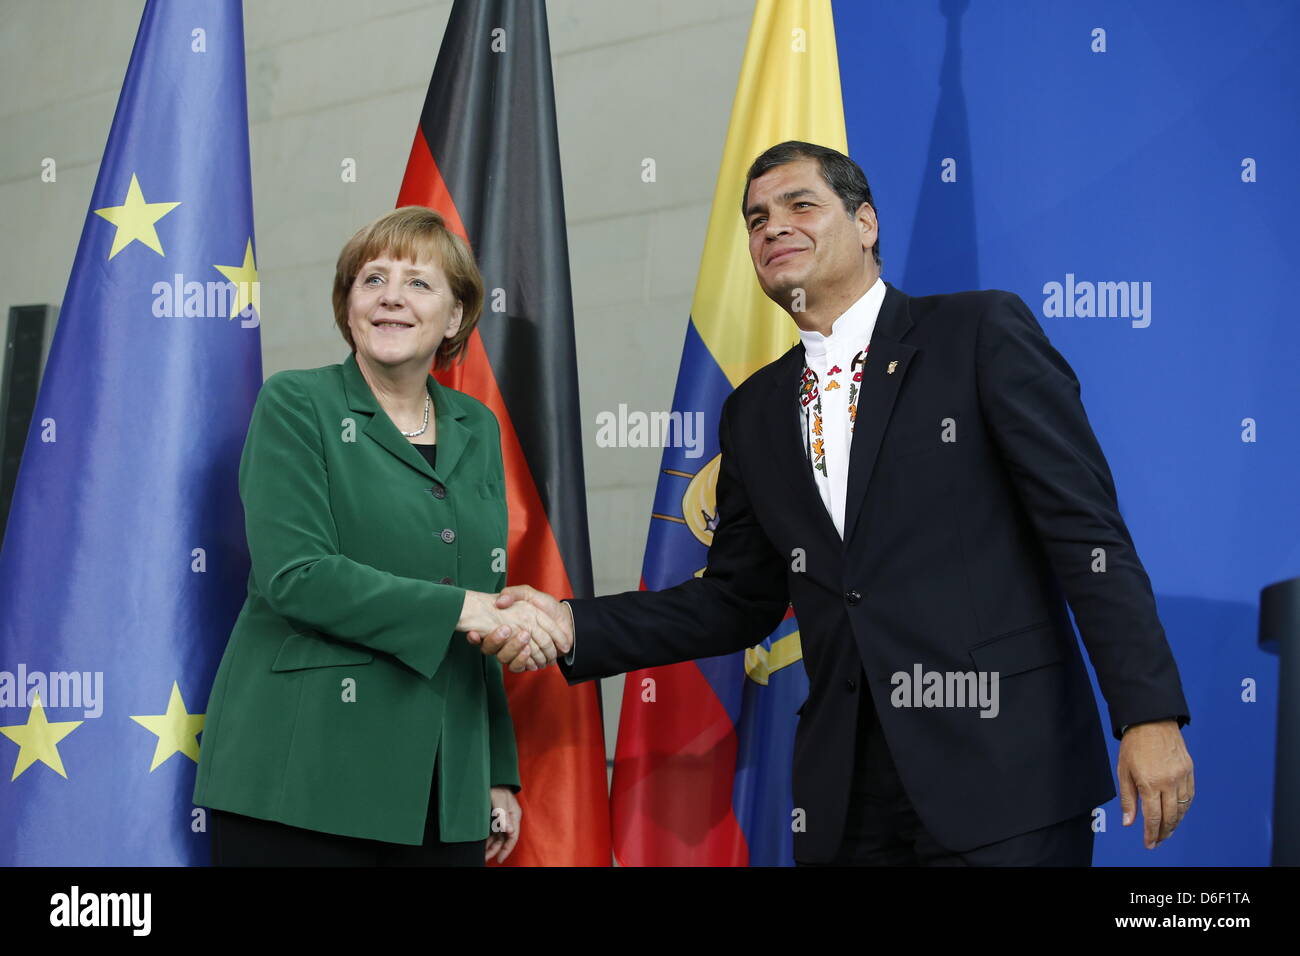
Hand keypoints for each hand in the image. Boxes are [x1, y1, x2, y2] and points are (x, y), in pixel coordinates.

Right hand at [467, 586, 573, 672]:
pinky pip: (517, 667)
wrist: (564, 619)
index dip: (474, 637)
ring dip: (513, 651)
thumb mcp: (529, 594)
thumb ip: (514, 593)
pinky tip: (532, 658)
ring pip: (503, 658)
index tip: (473, 633)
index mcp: (501, 623)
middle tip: (509, 632)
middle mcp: (504, 639)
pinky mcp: (524, 661)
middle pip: (489, 648)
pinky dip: (524, 661)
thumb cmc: (545, 606)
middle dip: (497, 641)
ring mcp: (514, 651)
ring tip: (527, 643)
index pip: (480, 634)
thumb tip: (499, 601)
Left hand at [485, 787, 521, 862]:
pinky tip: (481, 845)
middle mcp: (508, 819)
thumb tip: (509, 831)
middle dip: (496, 850)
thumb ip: (503, 815)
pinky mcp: (494, 818)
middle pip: (504, 839)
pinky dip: (487, 839)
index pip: (512, 836)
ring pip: (498, 837)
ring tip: (482, 855)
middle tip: (486, 858)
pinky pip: (492, 832)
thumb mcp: (500, 800)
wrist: (491, 779)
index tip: (500, 858)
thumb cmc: (497, 787)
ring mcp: (501, 819)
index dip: (507, 849)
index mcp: (514, 815)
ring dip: (491, 846)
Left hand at [1117, 719, 1193, 848]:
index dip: (1152, 834)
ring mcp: (1182, 776)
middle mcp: (1168, 782)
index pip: (1153, 817)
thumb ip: (1128, 799)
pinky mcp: (1189, 771)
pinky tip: (1177, 813)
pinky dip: (1184, 808)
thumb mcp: (1123, 771)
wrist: (1152, 720)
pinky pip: (1189, 796)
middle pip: (1170, 817)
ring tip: (1167, 831)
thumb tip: (1128, 822)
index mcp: (1149, 783)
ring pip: (1182, 809)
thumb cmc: (1134, 745)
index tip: (1149, 844)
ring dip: (1175, 823)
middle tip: (1158, 841)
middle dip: (1164, 833)